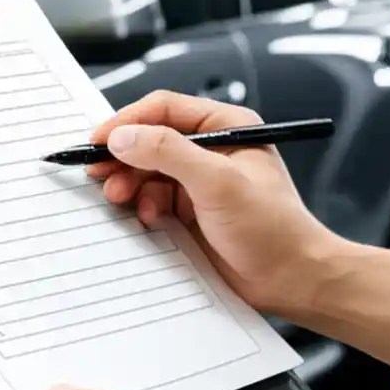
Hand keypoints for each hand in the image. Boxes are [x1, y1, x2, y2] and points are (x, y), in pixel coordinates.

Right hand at [88, 91, 342, 318]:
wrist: (290, 280)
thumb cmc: (273, 229)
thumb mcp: (218, 183)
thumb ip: (168, 153)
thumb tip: (123, 137)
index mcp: (226, 127)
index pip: (164, 109)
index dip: (128, 122)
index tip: (99, 140)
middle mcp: (210, 149)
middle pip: (150, 139)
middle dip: (123, 157)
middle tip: (99, 174)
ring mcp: (198, 181)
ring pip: (146, 170)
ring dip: (129, 183)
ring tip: (119, 198)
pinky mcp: (189, 210)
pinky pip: (151, 198)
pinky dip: (142, 206)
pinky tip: (149, 219)